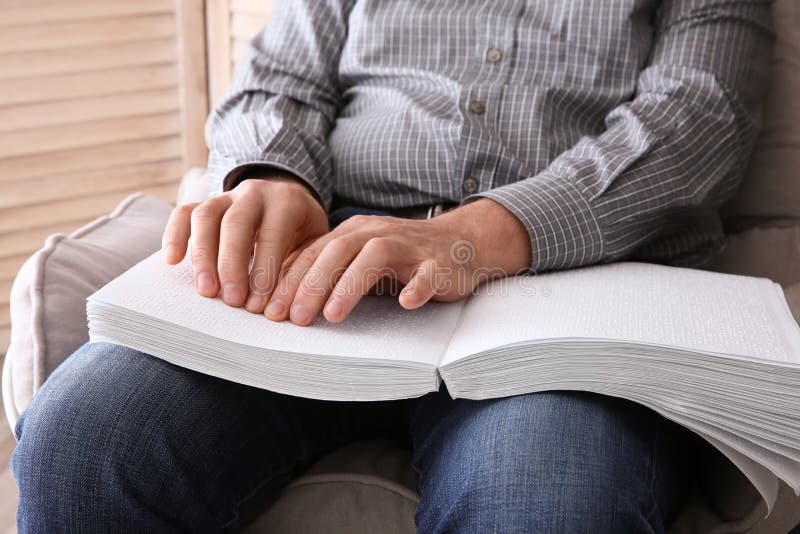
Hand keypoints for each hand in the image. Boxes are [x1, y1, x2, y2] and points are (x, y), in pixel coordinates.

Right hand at [161, 176, 328, 310]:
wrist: (291, 200)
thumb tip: (284, 305)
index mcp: (287, 202)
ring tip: (206, 290)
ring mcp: (227, 195)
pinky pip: (184, 212)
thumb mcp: (315, 245)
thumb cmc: (303, 233)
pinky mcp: (207, 203)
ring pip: (206, 216)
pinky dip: (174, 234)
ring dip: (202, 255)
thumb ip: (301, 268)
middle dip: (231, 264)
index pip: (272, 233)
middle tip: (231, 300)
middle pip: (235, 223)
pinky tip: (173, 260)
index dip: (264, 269)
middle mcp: (255, 193)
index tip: (257, 303)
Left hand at [265, 198, 531, 324]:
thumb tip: (282, 292)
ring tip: (333, 315)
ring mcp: (410, 247)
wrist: (462, 242)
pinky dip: (416, 287)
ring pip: (375, 257)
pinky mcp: (439, 263)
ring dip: (351, 286)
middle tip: (294, 317)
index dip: (289, 280)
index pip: (314, 252)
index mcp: (355, 232)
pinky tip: (406, 303)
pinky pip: (427, 274)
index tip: (269, 311)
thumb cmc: (405, 256)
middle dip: (312, 285)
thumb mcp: (361, 256)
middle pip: (338, 251)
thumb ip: (329, 268)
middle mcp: (378, 233)